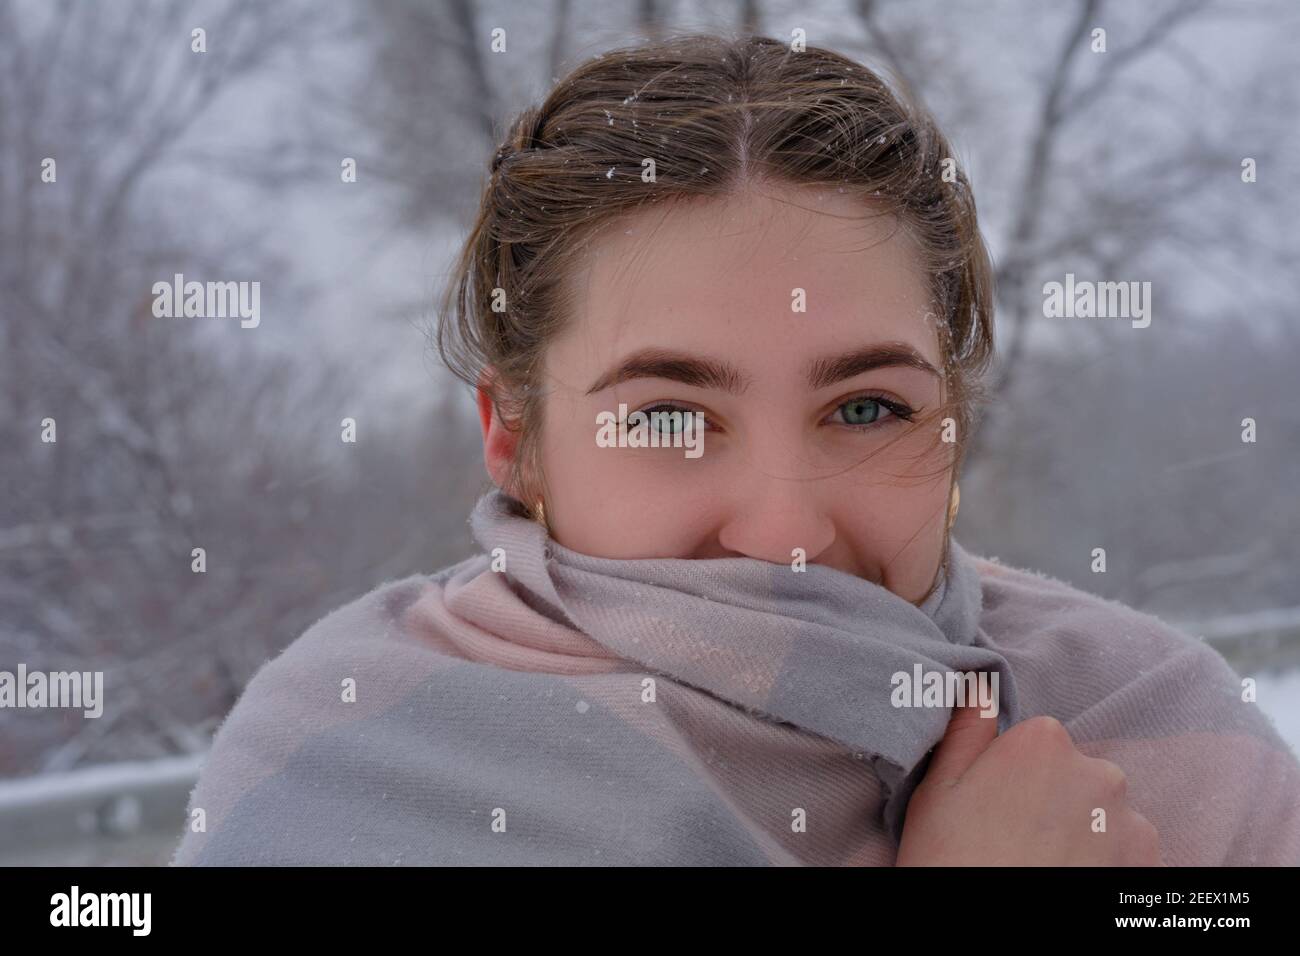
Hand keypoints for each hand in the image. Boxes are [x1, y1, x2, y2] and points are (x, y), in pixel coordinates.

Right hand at [895, 702, 1162, 864]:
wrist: (986, 935)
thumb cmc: (952, 863)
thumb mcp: (937, 790)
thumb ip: (965, 729)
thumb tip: (980, 682)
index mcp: (1043, 742)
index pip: (1037, 743)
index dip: (1013, 777)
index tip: (994, 810)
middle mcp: (1098, 771)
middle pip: (1075, 776)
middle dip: (1053, 803)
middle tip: (1015, 843)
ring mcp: (1130, 821)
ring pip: (1104, 815)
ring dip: (1083, 835)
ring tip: (1042, 866)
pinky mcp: (1150, 865)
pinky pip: (1127, 851)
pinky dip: (1105, 865)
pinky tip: (1068, 877)